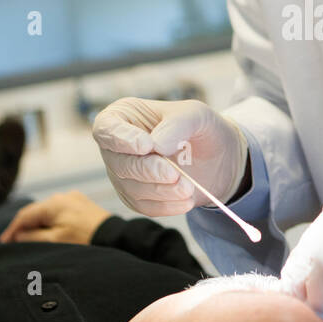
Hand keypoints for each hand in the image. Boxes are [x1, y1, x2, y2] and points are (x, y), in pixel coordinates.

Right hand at [0, 191, 110, 244]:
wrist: (116, 237)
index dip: (12, 229)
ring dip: (38, 224)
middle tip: (13, 242)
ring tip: (30, 239)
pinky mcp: (82, 205)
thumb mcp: (55, 240)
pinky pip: (60, 212)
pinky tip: (48, 232)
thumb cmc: (85, 240)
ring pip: (48, 212)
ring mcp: (73, 199)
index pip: (25, 215)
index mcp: (53, 203)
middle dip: (24, 227)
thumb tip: (19, 235)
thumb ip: (33, 237)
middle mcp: (62, 196)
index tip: (4, 242)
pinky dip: (51, 222)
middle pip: (36, 212)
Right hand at [91, 97, 247, 217]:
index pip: (106, 128)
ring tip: (188, 188)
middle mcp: (117, 146)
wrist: (216, 157)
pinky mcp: (136, 197)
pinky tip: (186, 200)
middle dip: (148, 170)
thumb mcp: (196, 115)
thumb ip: (177, 124)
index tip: (147, 145)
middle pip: (119, 163)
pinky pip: (144, 206)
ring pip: (132, 188)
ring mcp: (123, 174)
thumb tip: (157, 145)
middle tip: (174, 174)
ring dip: (161, 190)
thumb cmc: (199, 128)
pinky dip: (166, 206)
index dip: (122, 138)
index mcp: (123, 116)